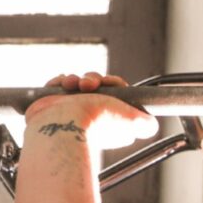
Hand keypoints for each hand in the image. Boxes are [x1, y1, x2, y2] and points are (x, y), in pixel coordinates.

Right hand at [25, 72, 159, 149]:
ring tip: (73, 86)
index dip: (113, 83)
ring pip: (76, 83)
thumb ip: (147, 124)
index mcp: (107, 116)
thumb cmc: (98, 120)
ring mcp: (69, 109)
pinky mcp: (51, 105)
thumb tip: (151, 123)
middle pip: (95, 84)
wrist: (65, 121)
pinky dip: (60, 82)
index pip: (113, 92)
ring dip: (75, 79)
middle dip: (92, 78)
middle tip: (89, 85)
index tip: (110, 83)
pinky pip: (57, 85)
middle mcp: (89, 112)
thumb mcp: (134, 121)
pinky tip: (62, 86)